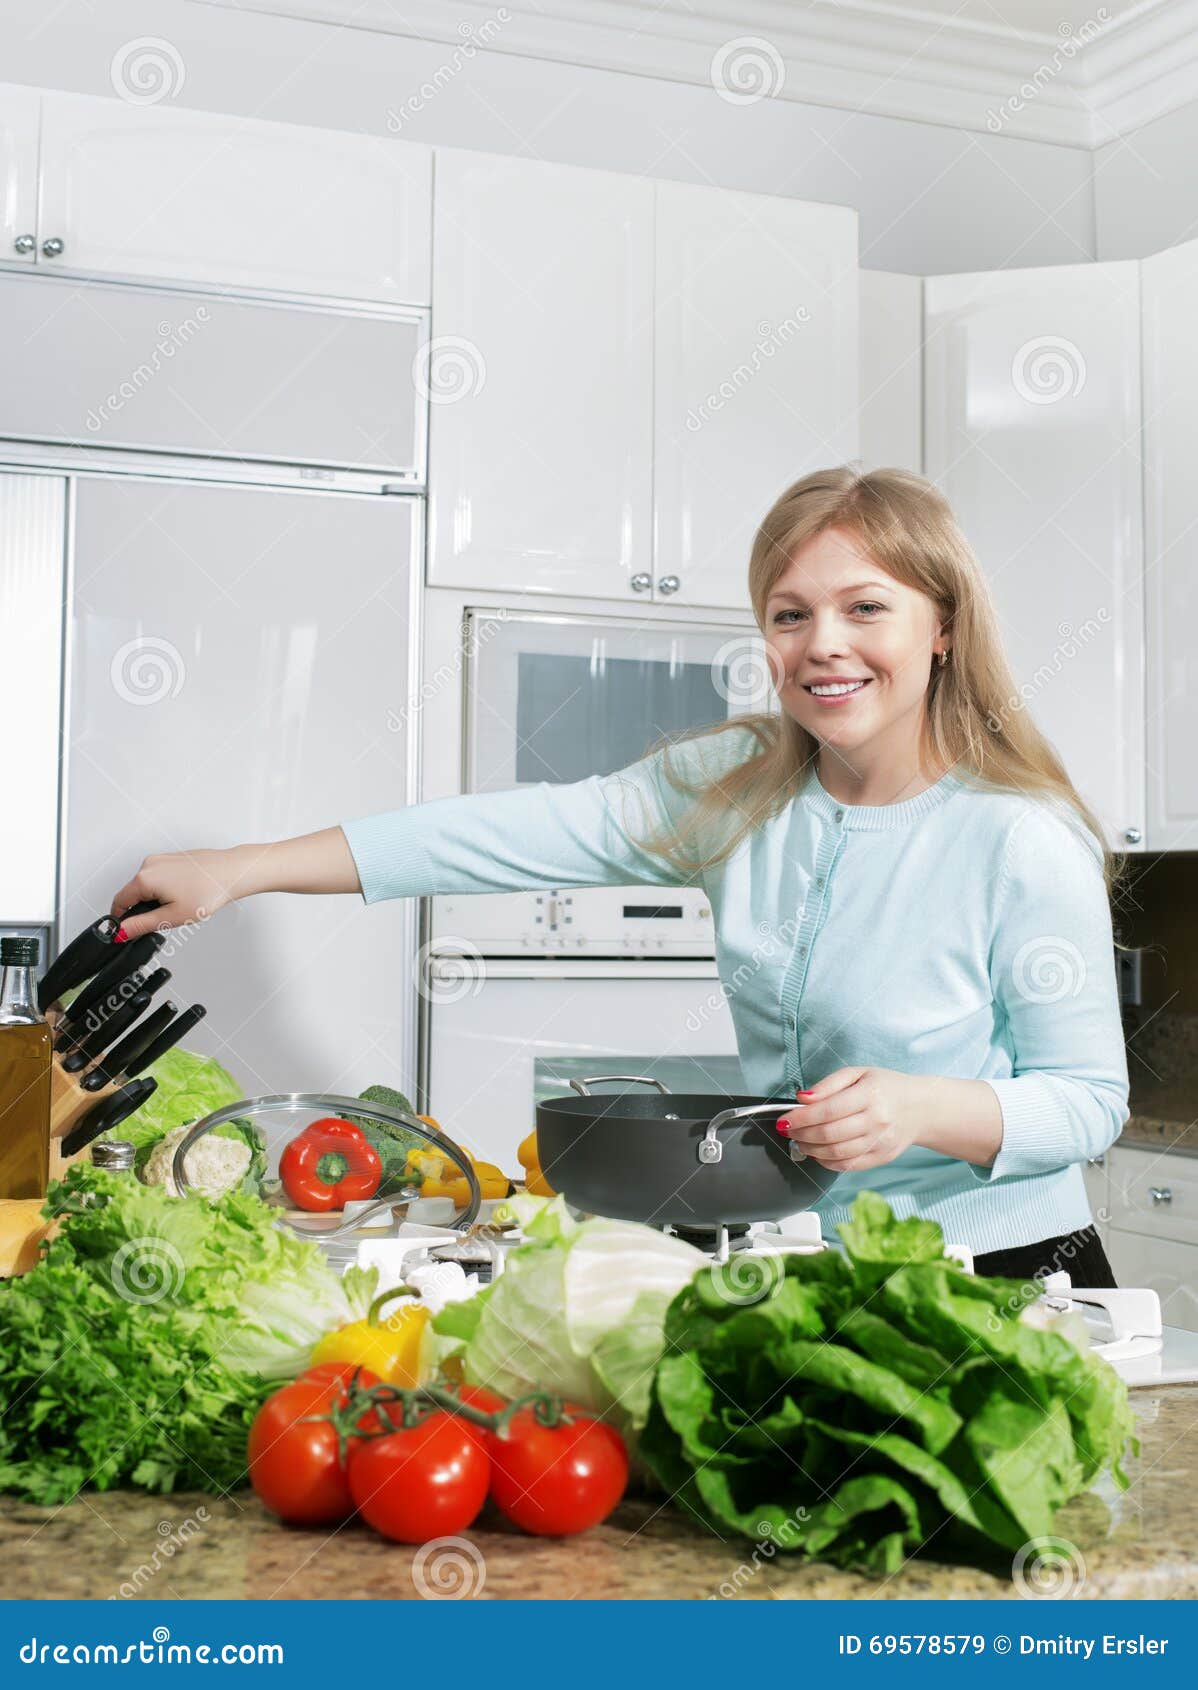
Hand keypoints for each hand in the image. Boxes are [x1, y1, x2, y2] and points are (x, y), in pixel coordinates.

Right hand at [109, 847, 250, 940]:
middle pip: (133, 893)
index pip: (119, 902)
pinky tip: (186, 893)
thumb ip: (142, 925)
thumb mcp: (172, 916)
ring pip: (147, 886)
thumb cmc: (209, 891)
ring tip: (181, 904)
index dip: (121, 920)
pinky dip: (166, 889)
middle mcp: (149, 864)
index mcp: (145, 877)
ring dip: (156, 899)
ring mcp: (161, 859)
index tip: (127, 931)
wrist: (233, 872)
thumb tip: (121, 931)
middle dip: (143, 909)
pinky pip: (159, 878)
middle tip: (167, 918)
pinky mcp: (172, 858)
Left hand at [776, 1066, 928, 1172]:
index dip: (800, 1118)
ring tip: (800, 1141)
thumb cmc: (886, 1087)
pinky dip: (826, 1162)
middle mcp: (876, 1120)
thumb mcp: (858, 1073)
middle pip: (829, 1134)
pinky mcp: (881, 1158)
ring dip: (810, 1149)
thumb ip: (829, 1084)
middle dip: (801, 1134)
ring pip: (836, 1153)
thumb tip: (803, 1098)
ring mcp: (880, 1142)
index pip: (827, 1110)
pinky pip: (847, 1165)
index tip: (785, 1120)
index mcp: (870, 1095)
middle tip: (789, 1131)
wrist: (920, 1108)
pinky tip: (818, 1152)